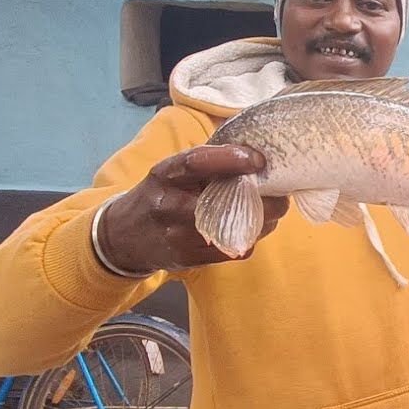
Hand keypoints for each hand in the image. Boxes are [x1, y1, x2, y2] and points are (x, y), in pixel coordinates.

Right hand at [98, 145, 288, 272]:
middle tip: (282, 192)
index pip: (195, 162)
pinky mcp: (187, 259)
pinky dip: (250, 238)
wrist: (125, 235)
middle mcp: (167, 204)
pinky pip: (230, 250)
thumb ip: (208, 162)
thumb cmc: (163, 193)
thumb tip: (256, 149)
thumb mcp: (173, 171)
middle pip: (217, 203)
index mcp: (165, 174)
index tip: (258, 159)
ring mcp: (175, 235)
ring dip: (261, 222)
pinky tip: (256, 227)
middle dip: (259, 199)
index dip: (229, 158)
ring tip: (275, 210)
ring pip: (230, 231)